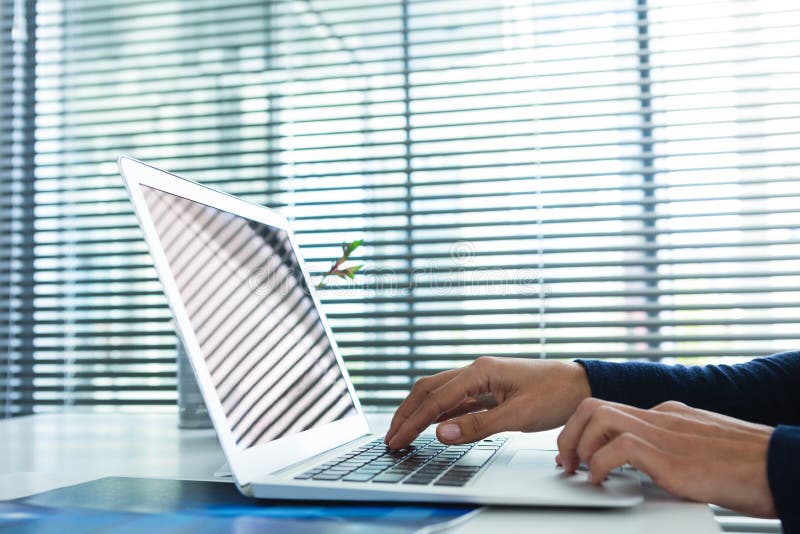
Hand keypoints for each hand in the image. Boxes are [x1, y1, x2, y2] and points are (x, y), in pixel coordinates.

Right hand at [384, 356, 590, 448]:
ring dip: (419, 412)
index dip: (413, 420)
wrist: (579, 385)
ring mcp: (481, 379)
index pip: (437, 398)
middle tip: (391, 437)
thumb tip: (441, 434)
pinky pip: (455, 400)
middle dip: (407, 413)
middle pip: (429, 389)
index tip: (397, 438)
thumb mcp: (518, 415)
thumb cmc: (555, 394)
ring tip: (403, 432)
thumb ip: (478, 426)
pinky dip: (438, 413)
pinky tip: (430, 426)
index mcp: (480, 371)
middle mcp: (476, 371)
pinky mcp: (487, 389)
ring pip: (439, 393)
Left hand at [556, 398, 775, 517]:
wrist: (781, 466)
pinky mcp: (669, 456)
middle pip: (595, 406)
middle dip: (571, 433)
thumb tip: (650, 464)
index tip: (576, 454)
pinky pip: (617, 448)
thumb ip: (673, 449)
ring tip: (580, 471)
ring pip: (599, 416)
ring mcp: (664, 432)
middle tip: (566, 462)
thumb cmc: (749, 465)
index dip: (585, 432)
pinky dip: (599, 464)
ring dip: (579, 445)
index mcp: (668, 415)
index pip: (612, 410)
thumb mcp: (702, 450)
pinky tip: (602, 481)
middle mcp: (661, 417)